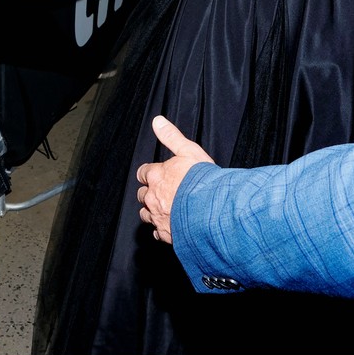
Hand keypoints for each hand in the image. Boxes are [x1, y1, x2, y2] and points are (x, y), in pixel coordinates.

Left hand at [136, 116, 214, 244]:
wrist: (212, 211)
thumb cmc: (202, 181)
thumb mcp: (188, 151)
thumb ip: (171, 136)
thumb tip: (157, 121)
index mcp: (156, 176)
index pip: (143, 173)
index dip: (149, 173)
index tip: (153, 174)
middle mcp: (153, 196)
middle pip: (142, 195)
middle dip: (148, 193)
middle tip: (161, 192)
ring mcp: (158, 216)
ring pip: (145, 214)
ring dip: (152, 211)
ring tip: (163, 209)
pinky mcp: (165, 233)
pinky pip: (156, 232)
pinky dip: (160, 229)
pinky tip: (169, 227)